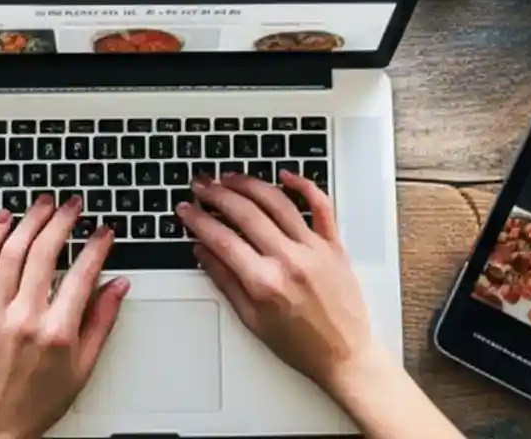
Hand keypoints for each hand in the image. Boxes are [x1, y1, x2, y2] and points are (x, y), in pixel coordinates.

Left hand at [0, 196, 128, 438]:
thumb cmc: (39, 401)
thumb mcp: (84, 367)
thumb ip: (102, 321)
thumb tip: (119, 285)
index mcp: (57, 333)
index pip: (82, 274)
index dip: (97, 246)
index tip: (104, 232)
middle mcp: (25, 319)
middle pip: (44, 253)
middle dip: (63, 221)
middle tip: (74, 204)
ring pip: (12, 253)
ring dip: (30, 221)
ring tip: (44, 204)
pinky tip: (4, 221)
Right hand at [175, 171, 374, 392]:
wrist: (345, 355)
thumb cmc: (300, 344)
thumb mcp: (252, 320)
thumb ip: (225, 282)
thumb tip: (202, 252)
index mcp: (264, 283)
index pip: (221, 239)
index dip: (197, 220)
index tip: (185, 210)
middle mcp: (289, 260)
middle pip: (245, 213)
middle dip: (217, 194)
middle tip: (201, 186)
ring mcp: (313, 249)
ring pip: (277, 202)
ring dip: (250, 184)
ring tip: (230, 177)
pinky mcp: (334, 246)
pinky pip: (321, 206)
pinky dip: (304, 186)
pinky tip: (286, 175)